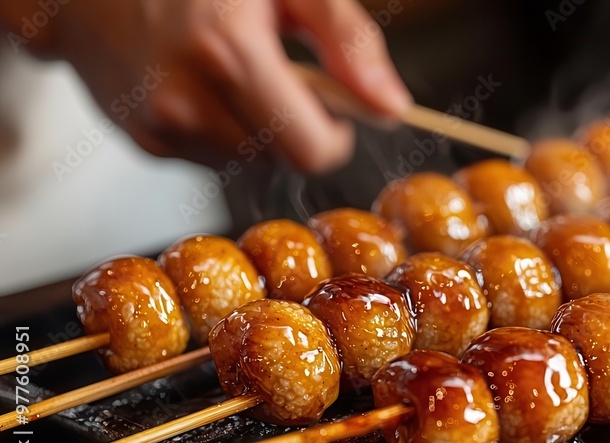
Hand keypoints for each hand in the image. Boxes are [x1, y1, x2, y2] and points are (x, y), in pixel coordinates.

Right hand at [1, 0, 411, 172]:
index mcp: (228, 49)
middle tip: (283, 76)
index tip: (334, 106)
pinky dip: (225, 130)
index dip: (338, 135)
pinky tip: (204, 84)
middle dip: (300, 128)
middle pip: (285, 161)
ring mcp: (160, 124)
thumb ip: (348, 39)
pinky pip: (215, 157)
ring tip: (236, 71)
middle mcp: (187, 96)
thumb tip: (393, 108)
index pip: (313, 151)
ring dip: (262, 129)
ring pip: (252, 163)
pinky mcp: (144, 140)